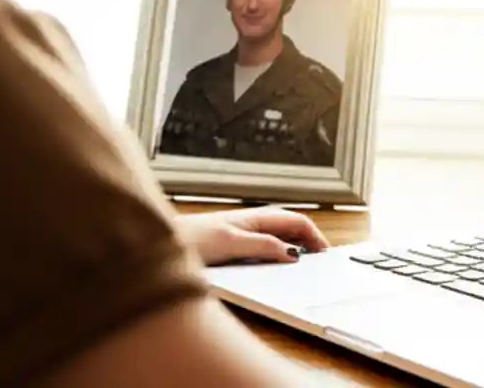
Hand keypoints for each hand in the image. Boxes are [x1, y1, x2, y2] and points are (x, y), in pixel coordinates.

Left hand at [173, 206, 330, 266]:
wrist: (158, 243)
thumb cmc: (191, 238)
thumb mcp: (231, 244)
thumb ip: (263, 246)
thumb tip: (292, 253)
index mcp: (255, 217)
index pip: (297, 220)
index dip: (315, 235)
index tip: (325, 255)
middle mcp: (251, 222)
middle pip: (290, 227)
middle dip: (309, 239)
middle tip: (320, 260)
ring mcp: (242, 233)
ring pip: (278, 236)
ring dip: (294, 246)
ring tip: (305, 263)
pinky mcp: (232, 245)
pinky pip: (264, 246)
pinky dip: (277, 253)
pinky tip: (276, 266)